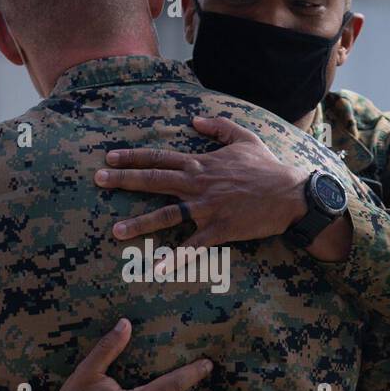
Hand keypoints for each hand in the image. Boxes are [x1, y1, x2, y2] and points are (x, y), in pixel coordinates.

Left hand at [95, 115, 309, 248]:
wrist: (292, 194)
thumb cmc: (268, 168)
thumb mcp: (244, 138)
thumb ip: (218, 127)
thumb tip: (195, 121)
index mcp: (201, 163)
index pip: (159, 157)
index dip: (133, 157)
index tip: (109, 158)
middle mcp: (199, 184)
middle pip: (154, 180)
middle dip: (123, 180)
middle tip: (97, 181)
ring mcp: (207, 208)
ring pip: (166, 214)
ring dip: (140, 223)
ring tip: (116, 231)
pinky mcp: (219, 230)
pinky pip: (193, 246)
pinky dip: (175, 259)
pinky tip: (157, 269)